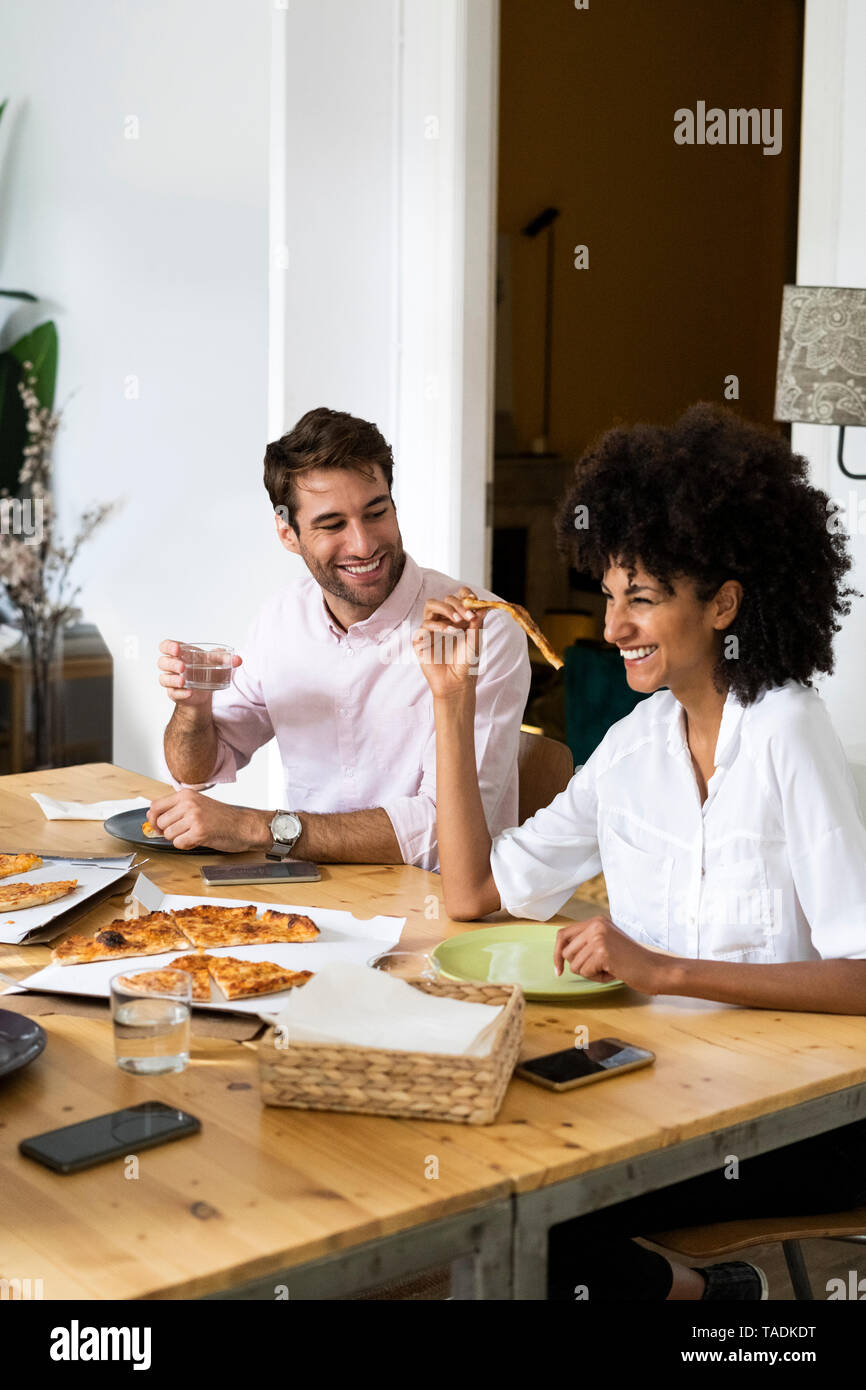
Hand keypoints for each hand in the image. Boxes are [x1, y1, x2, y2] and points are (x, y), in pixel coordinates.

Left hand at [147, 789, 269, 851]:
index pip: (155, 806)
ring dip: (178, 839)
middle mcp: (188, 804)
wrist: (244, 825)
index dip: (153, 819)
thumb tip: (152, 818)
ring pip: (168, 835)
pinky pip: (179, 844)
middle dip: (168, 831)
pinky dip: (186, 845)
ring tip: (193, 834)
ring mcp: (194, 818)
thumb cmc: (223, 817)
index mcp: (186, 795)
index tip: (159, 825)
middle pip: (159, 823)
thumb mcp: (198, 804)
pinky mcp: (199, 832)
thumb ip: (177, 808)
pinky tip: (198, 840)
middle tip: (183, 831)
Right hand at [158, 639, 241, 708]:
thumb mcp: (216, 662)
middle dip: (171, 663)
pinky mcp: (175, 693)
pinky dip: (181, 693)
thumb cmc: (206, 671)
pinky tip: (189, 692)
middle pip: (162, 662)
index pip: (165, 646)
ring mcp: (172, 680)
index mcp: (179, 654)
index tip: (177, 649)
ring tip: (184, 681)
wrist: (205, 692)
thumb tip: (238, 660)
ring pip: (163, 679)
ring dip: (173, 680)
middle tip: (183, 667)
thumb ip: (226, 658)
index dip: (168, 647)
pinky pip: (173, 693)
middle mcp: (172, 667)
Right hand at [412, 587, 483, 699]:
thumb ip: (477, 623)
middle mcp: (443, 620)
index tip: (473, 598)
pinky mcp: (421, 639)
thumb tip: (482, 606)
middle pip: (445, 599)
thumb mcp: (475, 640)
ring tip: (458, 622)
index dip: (464, 594)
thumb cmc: (467, 662)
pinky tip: (450, 633)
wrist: (457, 683)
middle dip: (457, 604)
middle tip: (468, 615)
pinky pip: (425, 624)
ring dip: (446, 610)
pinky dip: (438, 626)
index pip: (458, 597)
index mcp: (458, 618)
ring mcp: (431, 628)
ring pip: (431, 605)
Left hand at [553, 915, 669, 995]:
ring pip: (574, 965)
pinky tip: (614, 972)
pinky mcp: (602, 951)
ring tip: (610, 968)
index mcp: (596, 921)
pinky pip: (585, 972)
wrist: (654, 969)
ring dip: (591, 973)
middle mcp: (595, 925)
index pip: (563, 935)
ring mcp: (598, 936)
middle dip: (580, 967)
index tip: (558, 970)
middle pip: (566, 953)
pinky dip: (598, 978)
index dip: (557, 954)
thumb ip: (586, 944)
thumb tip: (560, 954)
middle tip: (602, 968)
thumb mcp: (606, 945)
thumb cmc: (631, 962)